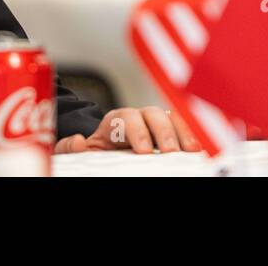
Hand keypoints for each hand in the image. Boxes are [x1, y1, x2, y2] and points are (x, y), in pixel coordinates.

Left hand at [54, 107, 201, 154]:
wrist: (102, 152)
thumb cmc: (90, 153)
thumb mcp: (75, 152)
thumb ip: (71, 147)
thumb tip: (80, 141)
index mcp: (113, 121)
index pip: (126, 118)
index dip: (137, 131)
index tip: (144, 150)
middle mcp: (136, 117)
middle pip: (153, 114)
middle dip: (163, 132)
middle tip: (170, 151)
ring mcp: (153, 125)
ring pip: (170, 119)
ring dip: (182, 132)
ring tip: (191, 150)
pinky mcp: (165, 135)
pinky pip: (180, 130)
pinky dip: (189, 137)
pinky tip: (197, 150)